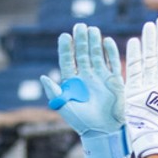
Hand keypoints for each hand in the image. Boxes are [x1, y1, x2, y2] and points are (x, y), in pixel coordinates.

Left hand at [42, 23, 128, 157]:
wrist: (103, 131)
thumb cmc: (82, 122)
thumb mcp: (65, 107)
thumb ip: (54, 92)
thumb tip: (43, 77)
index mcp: (72, 83)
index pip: (68, 61)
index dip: (66, 49)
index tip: (65, 36)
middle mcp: (86, 77)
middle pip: (82, 54)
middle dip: (81, 40)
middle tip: (80, 26)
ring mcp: (100, 78)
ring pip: (97, 55)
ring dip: (94, 43)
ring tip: (92, 29)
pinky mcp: (114, 81)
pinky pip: (112, 63)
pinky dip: (110, 52)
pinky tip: (106, 41)